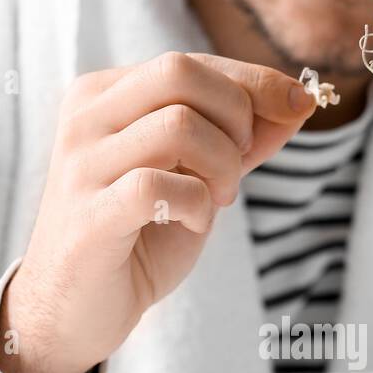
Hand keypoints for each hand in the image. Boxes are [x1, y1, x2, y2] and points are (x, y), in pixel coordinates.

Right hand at [0, 52, 316, 372]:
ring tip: (217, 201)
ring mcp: (81, 164)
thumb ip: (238, 140)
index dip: (256, 81)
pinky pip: (159, 186)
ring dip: (222, 167)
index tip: (298, 108)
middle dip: (236, 117)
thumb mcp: (196, 178)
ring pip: (177, 126)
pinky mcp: (88, 215)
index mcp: (106, 95)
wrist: (73, 310)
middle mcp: (86, 117)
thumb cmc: (136, 240)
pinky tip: (193, 223)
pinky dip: (196, 205)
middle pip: (180, 72)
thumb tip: (296, 104)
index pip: (192, 62)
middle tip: (238, 167)